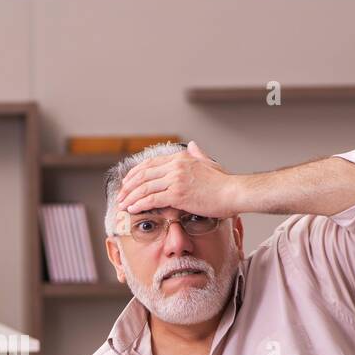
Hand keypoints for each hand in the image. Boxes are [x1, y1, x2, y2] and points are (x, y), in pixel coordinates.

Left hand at [114, 141, 238, 219]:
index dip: (135, 174)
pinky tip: (132, 209)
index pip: (150, 164)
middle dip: (128, 186)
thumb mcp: (210, 164)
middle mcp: (176, 166)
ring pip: (145, 187)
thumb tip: (193, 145)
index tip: (127, 183)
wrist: (235, 193)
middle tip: (120, 195)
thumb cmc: (225, 183)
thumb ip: (199, 154)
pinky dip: (140, 204)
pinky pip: (152, 199)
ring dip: (130, 197)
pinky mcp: (178, 194)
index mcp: (181, 158)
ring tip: (122, 205)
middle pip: (144, 175)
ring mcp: (176, 179)